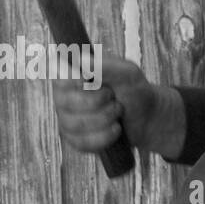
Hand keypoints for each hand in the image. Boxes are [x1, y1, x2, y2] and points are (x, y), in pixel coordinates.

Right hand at [52, 51, 184, 157]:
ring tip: (118, 113)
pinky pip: (81, 142)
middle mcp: (64, 95)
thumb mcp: (127, 74)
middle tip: (114, 98)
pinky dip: (104, 137)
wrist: (145, 118)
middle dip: (97, 103)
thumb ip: (106, 66)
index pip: (59, 77)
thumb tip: (81, 61)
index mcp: (73, 74)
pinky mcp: (74, 139)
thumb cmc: (134, 90)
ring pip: (73, 124)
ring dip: (104, 119)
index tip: (91, 82)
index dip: (73, 82)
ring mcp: (67, 118)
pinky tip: (116, 129)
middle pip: (65, 102)